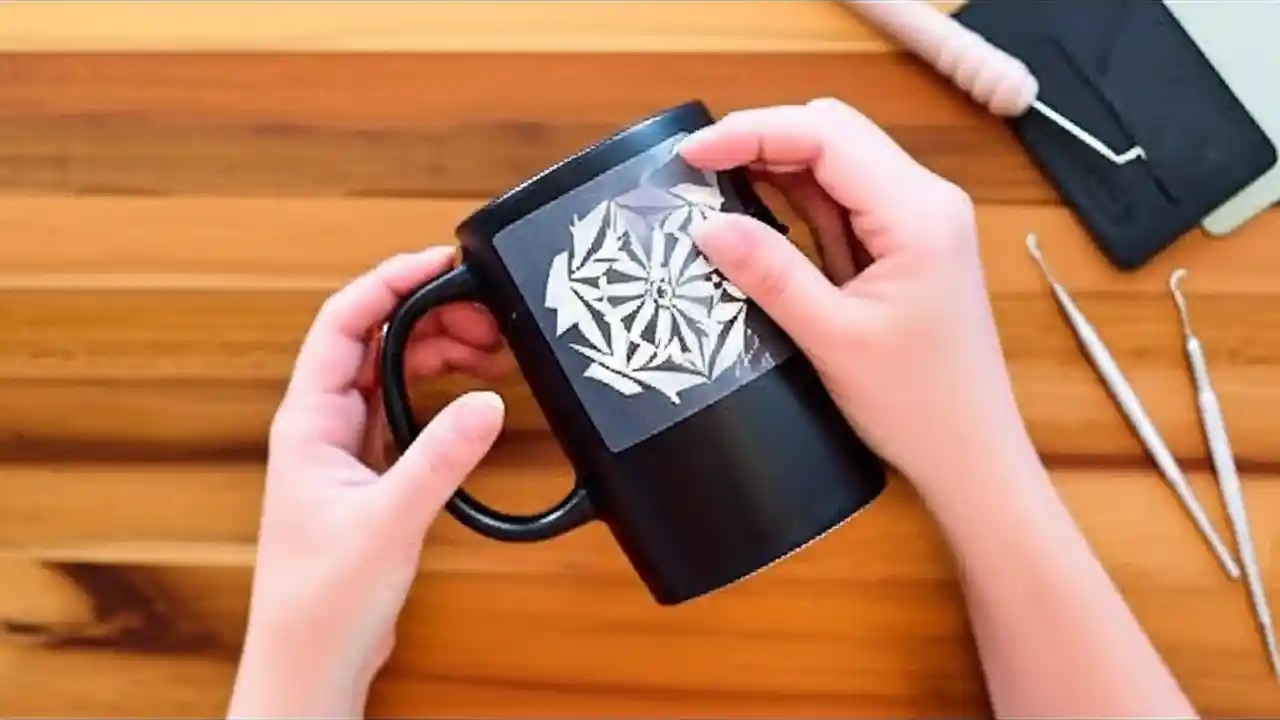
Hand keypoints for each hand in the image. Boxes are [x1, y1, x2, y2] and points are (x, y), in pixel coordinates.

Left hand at [229, 249, 507, 717]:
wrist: (311, 661)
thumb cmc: (321, 601)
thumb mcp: (389, 521)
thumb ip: (440, 458)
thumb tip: (487, 403)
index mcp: (307, 422)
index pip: (342, 323)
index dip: (389, 282)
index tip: (440, 263)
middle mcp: (322, 426)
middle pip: (373, 339)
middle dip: (429, 315)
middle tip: (485, 314)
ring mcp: (345, 448)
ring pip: (392, 372)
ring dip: (436, 351)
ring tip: (488, 348)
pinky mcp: (369, 474)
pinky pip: (404, 409)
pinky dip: (439, 391)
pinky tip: (471, 394)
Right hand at [681, 99, 1036, 507]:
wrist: (972, 455)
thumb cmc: (919, 406)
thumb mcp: (833, 339)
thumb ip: (770, 274)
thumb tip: (707, 225)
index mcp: (918, 214)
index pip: (826, 136)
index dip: (752, 132)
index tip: (691, 154)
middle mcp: (925, 202)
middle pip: (832, 135)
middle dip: (761, 140)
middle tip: (697, 171)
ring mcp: (918, 222)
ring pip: (835, 165)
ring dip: (775, 168)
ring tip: (712, 189)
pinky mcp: (904, 247)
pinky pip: (843, 203)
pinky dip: (795, 202)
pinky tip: (754, 216)